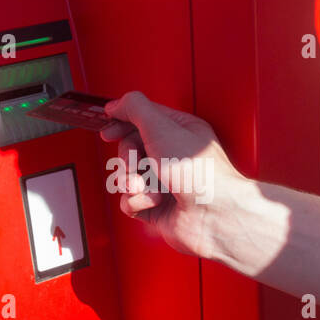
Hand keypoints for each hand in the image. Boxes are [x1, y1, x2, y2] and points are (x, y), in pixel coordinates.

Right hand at [100, 91, 247, 259]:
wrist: (212, 214)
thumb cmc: (198, 171)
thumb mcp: (162, 127)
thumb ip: (135, 108)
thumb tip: (116, 105)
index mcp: (179, 131)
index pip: (143, 120)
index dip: (122, 123)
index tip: (107, 130)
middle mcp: (172, 156)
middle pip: (129, 149)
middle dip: (127, 158)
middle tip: (136, 164)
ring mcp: (163, 182)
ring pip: (126, 177)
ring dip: (131, 182)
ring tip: (147, 187)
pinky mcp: (156, 207)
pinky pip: (130, 201)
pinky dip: (138, 202)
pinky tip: (155, 202)